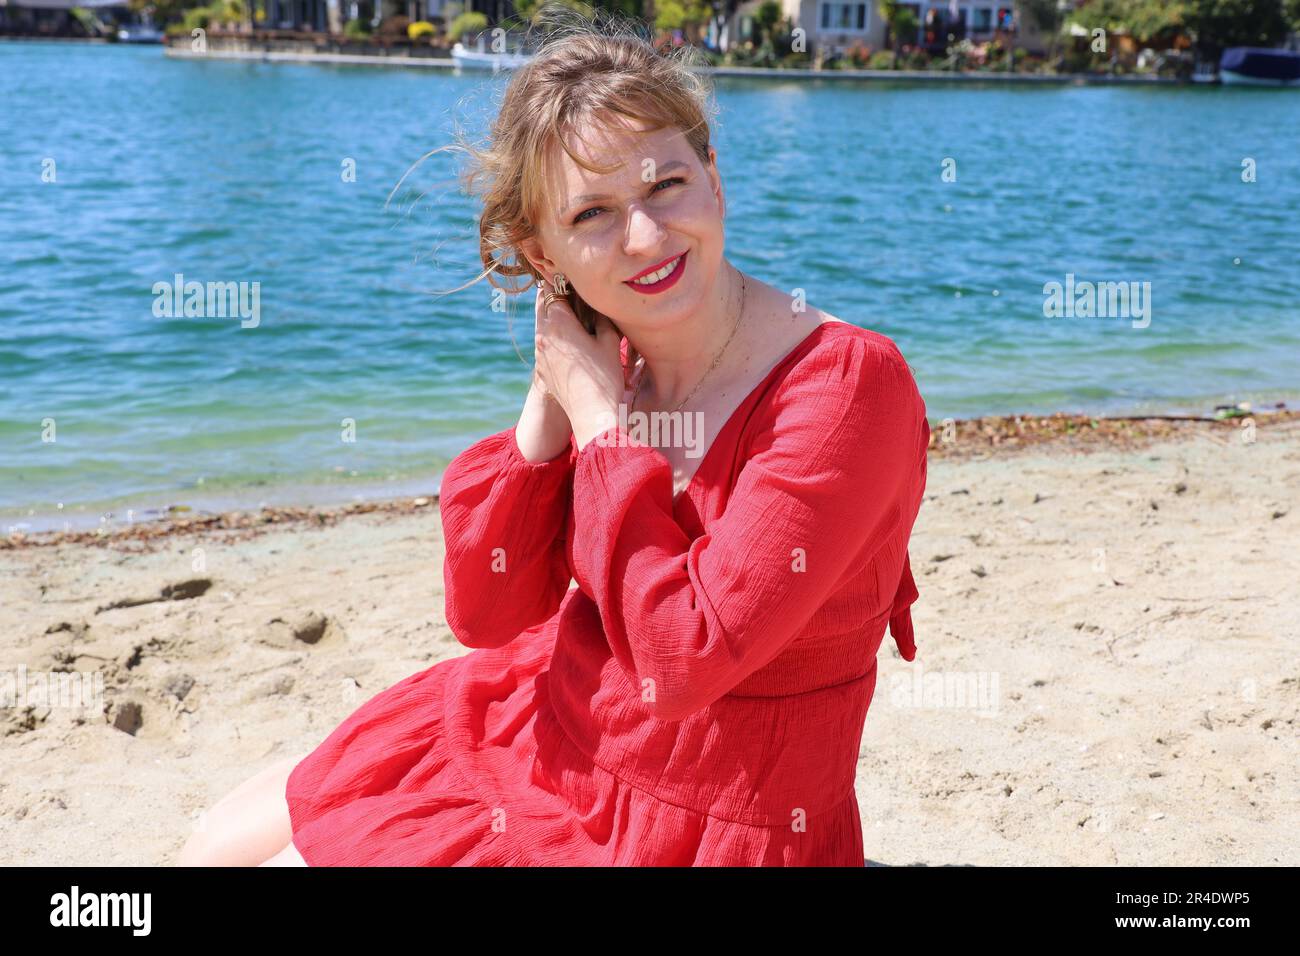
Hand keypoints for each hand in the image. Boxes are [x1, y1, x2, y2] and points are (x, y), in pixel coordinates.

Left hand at [533, 282, 621, 450]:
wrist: (590, 415)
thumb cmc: (604, 377)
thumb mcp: (609, 341)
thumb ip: (601, 317)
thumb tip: (598, 302)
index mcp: (558, 323)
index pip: (553, 288)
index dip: (564, 279)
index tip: (575, 276)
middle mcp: (543, 335)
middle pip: (542, 303)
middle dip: (555, 293)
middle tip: (573, 289)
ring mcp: (539, 353)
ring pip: (541, 323)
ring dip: (553, 314)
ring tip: (573, 312)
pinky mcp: (541, 368)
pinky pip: (543, 342)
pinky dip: (553, 334)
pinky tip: (571, 339)